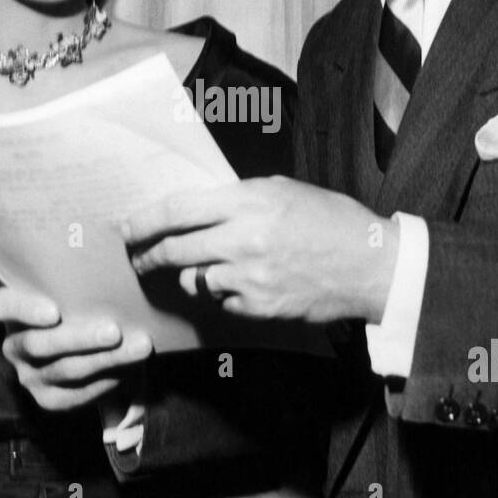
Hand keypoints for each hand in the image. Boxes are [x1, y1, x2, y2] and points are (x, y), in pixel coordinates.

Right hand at [0, 286, 153, 412]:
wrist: (87, 341)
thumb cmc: (79, 302)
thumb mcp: (74, 289)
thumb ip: (78, 281)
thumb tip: (101, 268)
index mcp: (10, 310)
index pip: (1, 306)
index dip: (25, 309)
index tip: (55, 311)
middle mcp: (13, 345)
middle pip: (39, 345)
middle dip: (81, 339)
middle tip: (115, 331)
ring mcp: (28, 375)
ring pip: (63, 371)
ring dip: (104, 360)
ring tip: (137, 349)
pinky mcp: (47, 399)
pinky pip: (73, 396)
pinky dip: (103, 384)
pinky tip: (128, 371)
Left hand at [123, 176, 399, 323]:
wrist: (371, 265)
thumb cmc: (331, 221)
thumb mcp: (284, 191)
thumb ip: (239, 199)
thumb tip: (198, 210)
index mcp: (249, 201)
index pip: (177, 210)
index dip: (143, 221)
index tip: (126, 228)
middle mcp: (243, 238)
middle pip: (174, 249)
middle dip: (150, 256)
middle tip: (140, 259)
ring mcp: (249, 277)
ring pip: (195, 279)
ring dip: (191, 276)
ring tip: (204, 270)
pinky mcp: (258, 306)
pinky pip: (222, 302)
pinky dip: (224, 295)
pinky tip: (244, 285)